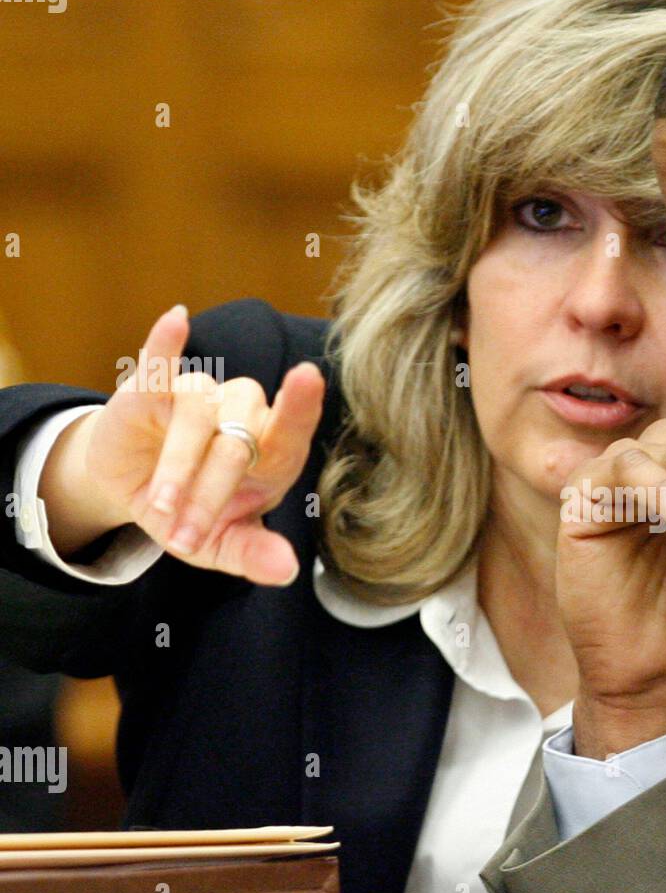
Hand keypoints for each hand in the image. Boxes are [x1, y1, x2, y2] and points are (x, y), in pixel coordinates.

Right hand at [41, 305, 325, 585]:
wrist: (131, 493)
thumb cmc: (190, 513)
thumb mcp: (218, 545)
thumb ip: (251, 555)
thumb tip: (287, 572)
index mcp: (269, 455)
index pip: (290, 432)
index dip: (299, 407)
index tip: (308, 379)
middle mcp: (241, 417)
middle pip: (239, 440)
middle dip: (211, 493)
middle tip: (184, 535)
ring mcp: (198, 399)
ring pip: (198, 416)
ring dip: (179, 467)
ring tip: (160, 507)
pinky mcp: (151, 389)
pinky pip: (161, 363)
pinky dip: (167, 344)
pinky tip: (176, 320)